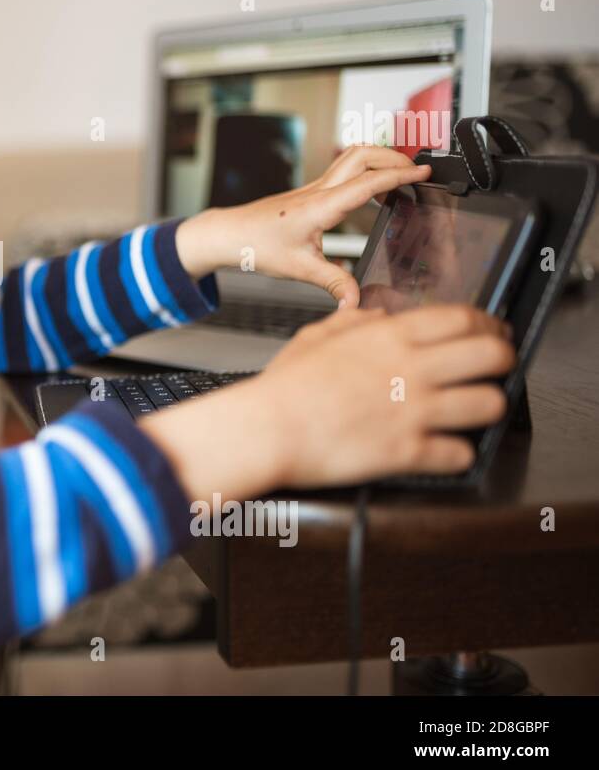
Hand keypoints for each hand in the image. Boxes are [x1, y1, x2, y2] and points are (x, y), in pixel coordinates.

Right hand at [138, 304, 514, 500]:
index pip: (464, 318)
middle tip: (497, 367)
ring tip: (477, 409)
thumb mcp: (316, 336)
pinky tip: (447, 448)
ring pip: (489, 404)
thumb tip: (378, 315)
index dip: (488, 323)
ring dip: (489, 406)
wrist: (266, 429)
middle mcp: (410, 369)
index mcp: (388, 337)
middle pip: (491, 354)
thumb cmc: (283, 388)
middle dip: (503, 359)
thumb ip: (355, 322)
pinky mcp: (408, 452)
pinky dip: (458, 453)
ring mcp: (413, 411)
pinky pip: (460, 453)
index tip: (489, 331)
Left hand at [175, 146, 431, 306]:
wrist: (229, 234)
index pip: (367, 182)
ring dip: (380, 159)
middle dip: (394, 157)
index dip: (399, 176)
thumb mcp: (299, 269)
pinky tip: (375, 189)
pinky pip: (344, 171)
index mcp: (319, 207)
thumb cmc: (256, 246)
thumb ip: (334, 284)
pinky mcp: (311, 191)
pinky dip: (367, 171)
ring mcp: (314, 187)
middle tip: (418, 171)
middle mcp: (319, 191)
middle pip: (362, 154)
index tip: (424, 173)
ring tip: (403, 176)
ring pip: (352, 157)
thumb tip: (356, 302)